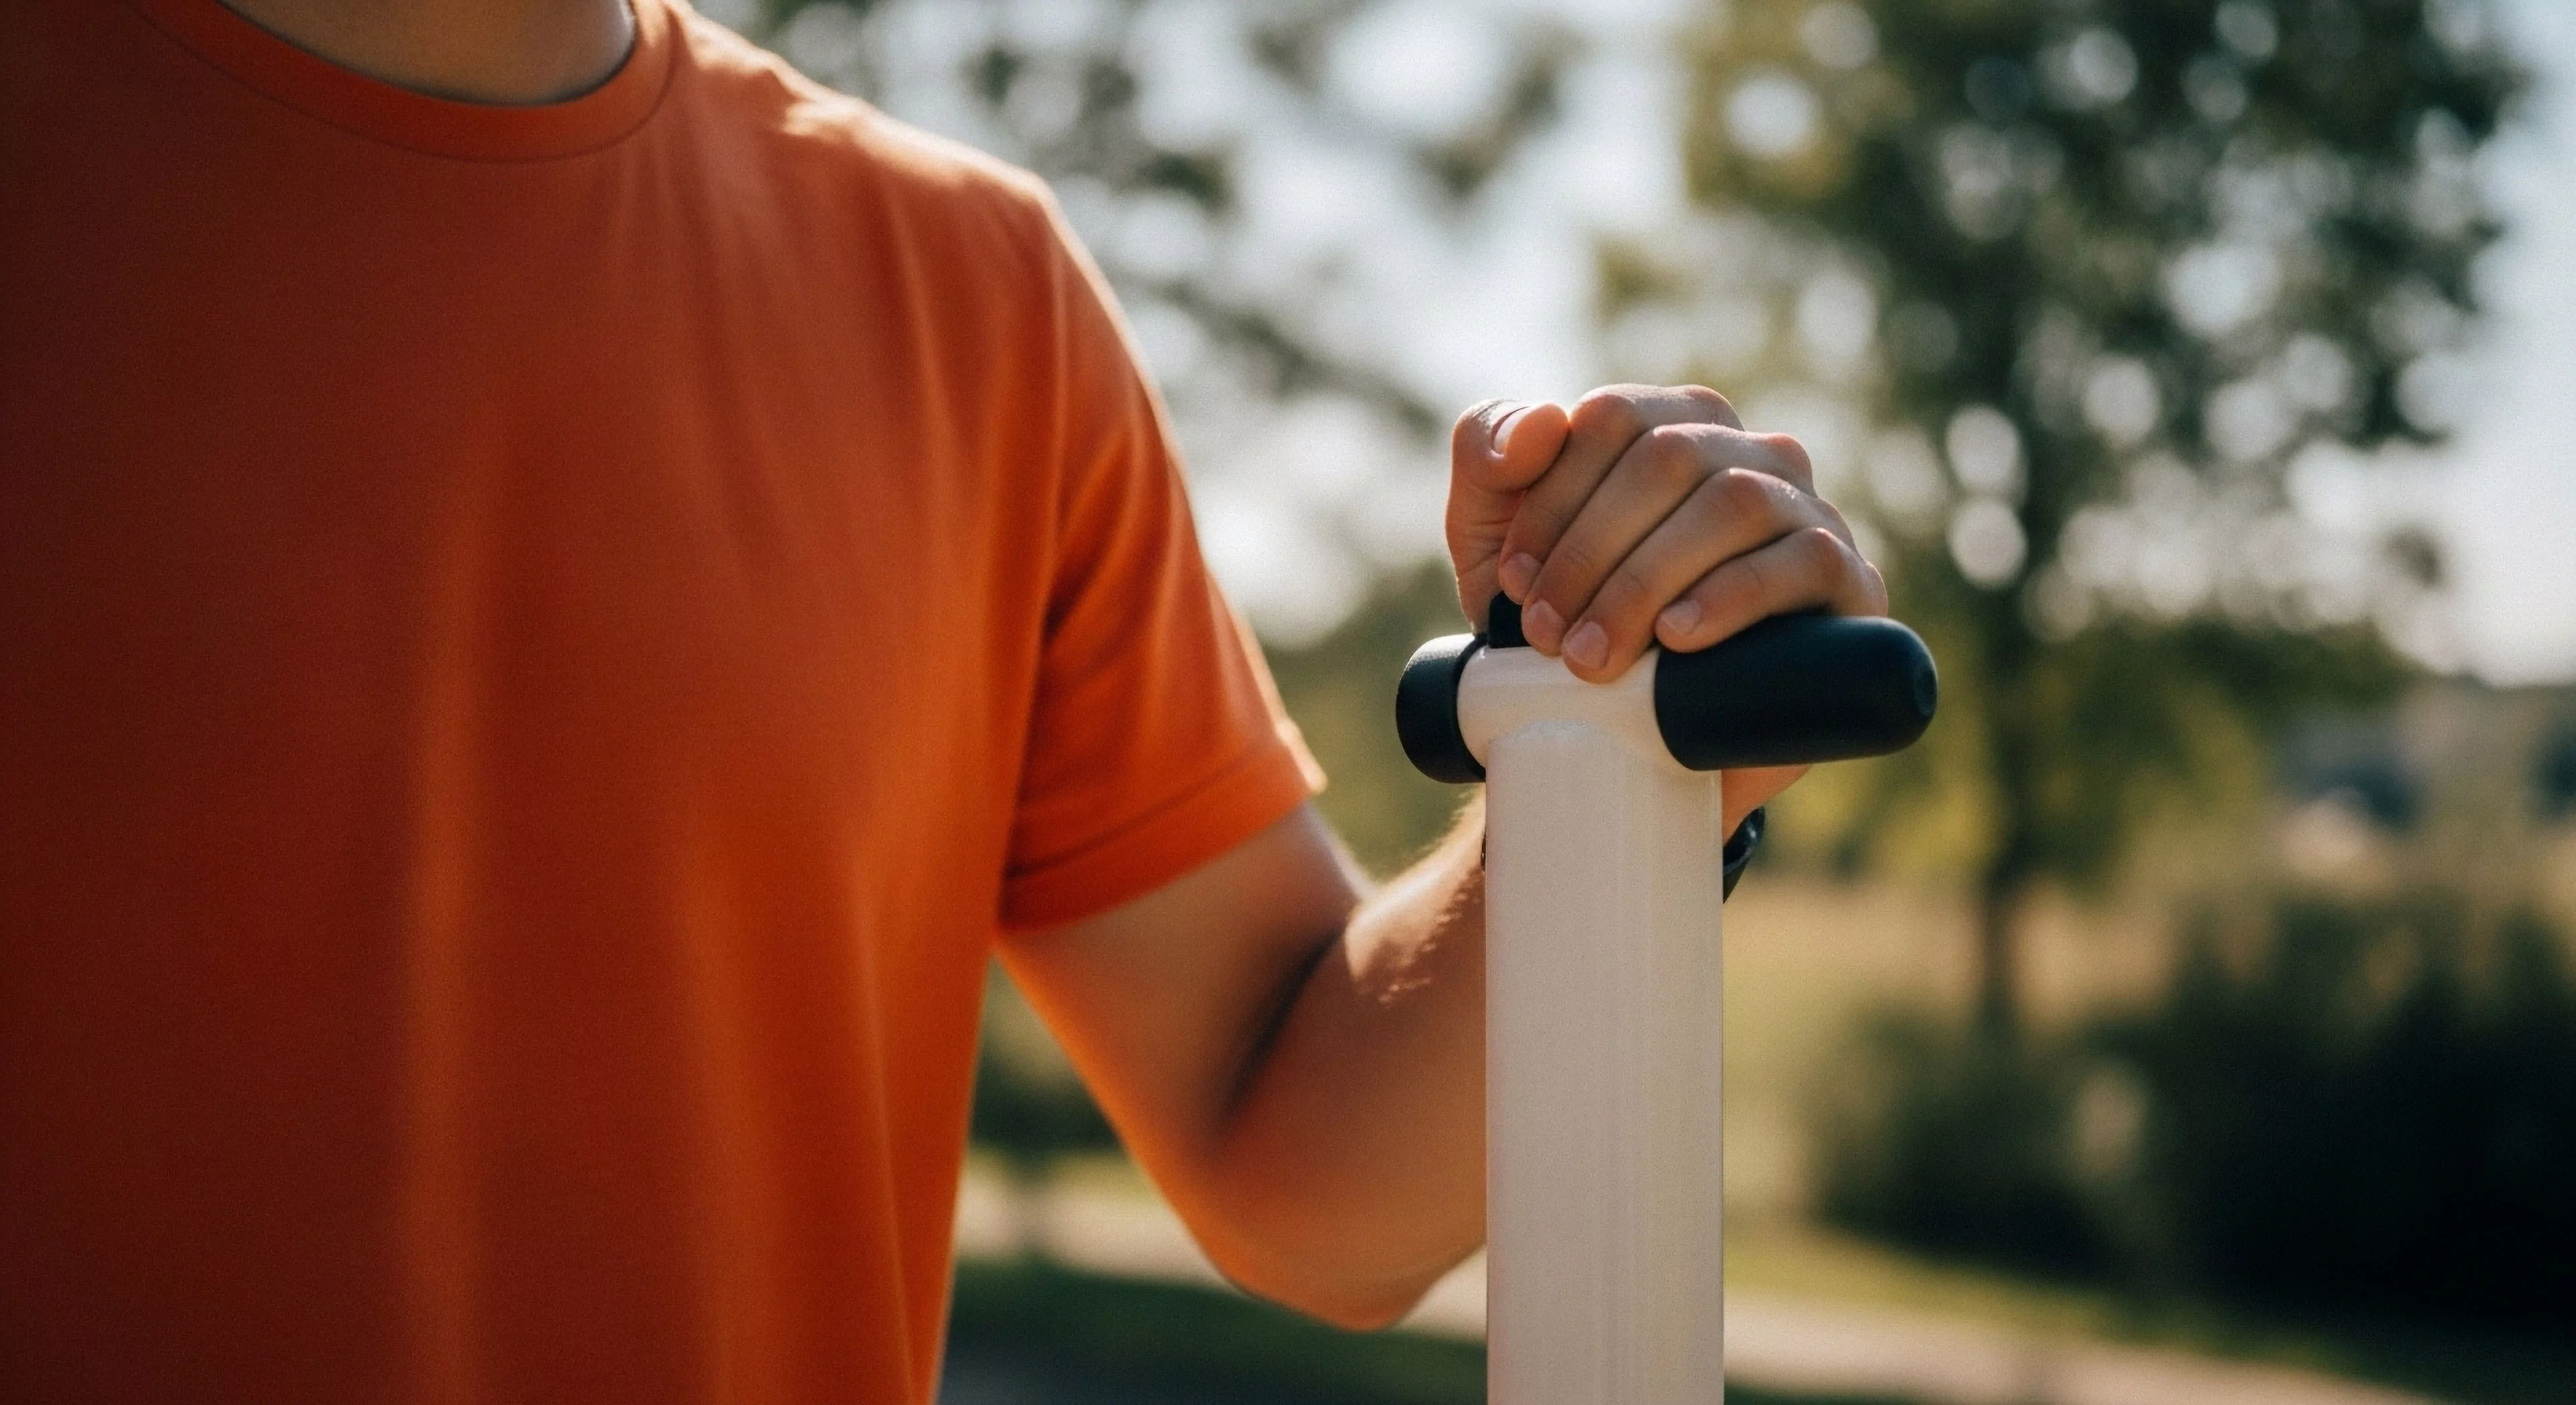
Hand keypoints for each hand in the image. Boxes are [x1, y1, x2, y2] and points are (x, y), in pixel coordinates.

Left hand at [1447, 385, 1889, 819]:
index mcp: (1672, 423)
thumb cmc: (1569, 612)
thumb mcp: (1499, 537)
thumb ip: (1489, 457)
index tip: (1511, 580)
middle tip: (1545, 637)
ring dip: (1645, 581)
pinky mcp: (1848, 580)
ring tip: (1592, 657)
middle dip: (1591, 552)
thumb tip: (1543, 421)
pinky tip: (1678, 637)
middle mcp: (1747, 451)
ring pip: (1733, 503)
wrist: (1637, 736)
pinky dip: (1730, 596)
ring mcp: (1806, 511)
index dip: (1553, 497)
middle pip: (1669, 458)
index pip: (1615, 418)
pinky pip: (1802, 562)